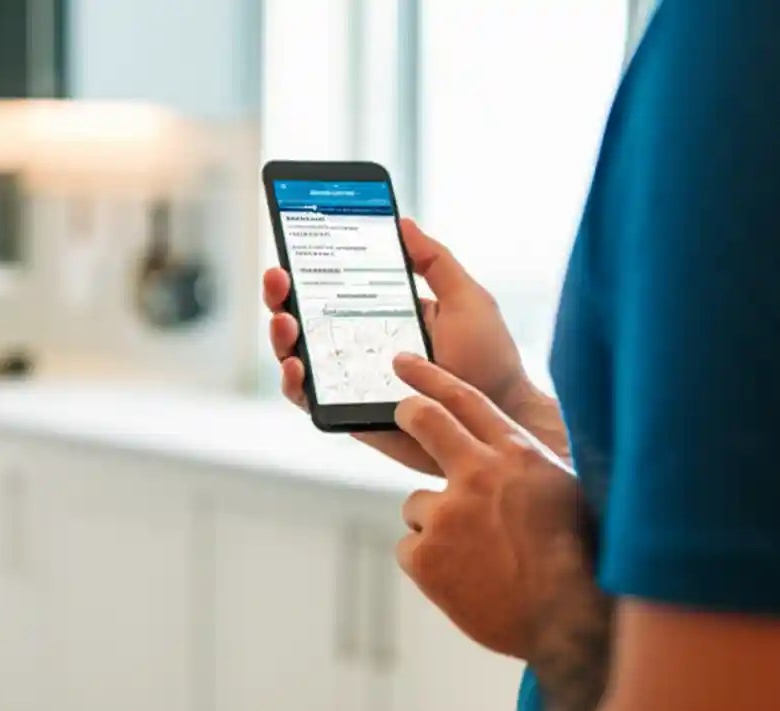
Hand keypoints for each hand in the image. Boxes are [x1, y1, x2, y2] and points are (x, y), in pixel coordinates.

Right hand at [263, 218, 565, 473]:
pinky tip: (295, 366)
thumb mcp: (466, 299)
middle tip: (279, 276)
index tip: (294, 246)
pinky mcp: (346, 413)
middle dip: (282, 294)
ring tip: (283, 321)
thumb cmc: (489, 362)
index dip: (307, 266)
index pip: (332, 286)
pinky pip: (307, 399)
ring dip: (280, 336)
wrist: (500, 418)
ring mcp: (349, 380)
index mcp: (382, 314)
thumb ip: (435, 261)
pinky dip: (292, 383)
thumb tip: (402, 223)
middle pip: (304, 317)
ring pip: (296, 356)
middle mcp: (359, 345)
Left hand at [391, 353, 597, 659]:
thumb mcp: (567, 492)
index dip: (429, 376)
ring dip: (436, 526)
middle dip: (408, 411)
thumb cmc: (580, 559)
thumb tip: (508, 447)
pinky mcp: (424, 555)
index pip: (464, 398)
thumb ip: (529, 464)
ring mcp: (447, 513)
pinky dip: (429, 563)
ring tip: (475, 557)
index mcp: (516, 455)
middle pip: (424, 419)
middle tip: (403, 411)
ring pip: (417, 504)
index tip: (404, 363)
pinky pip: (410, 548)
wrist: (570, 620)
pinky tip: (461, 579)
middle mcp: (477, 474)